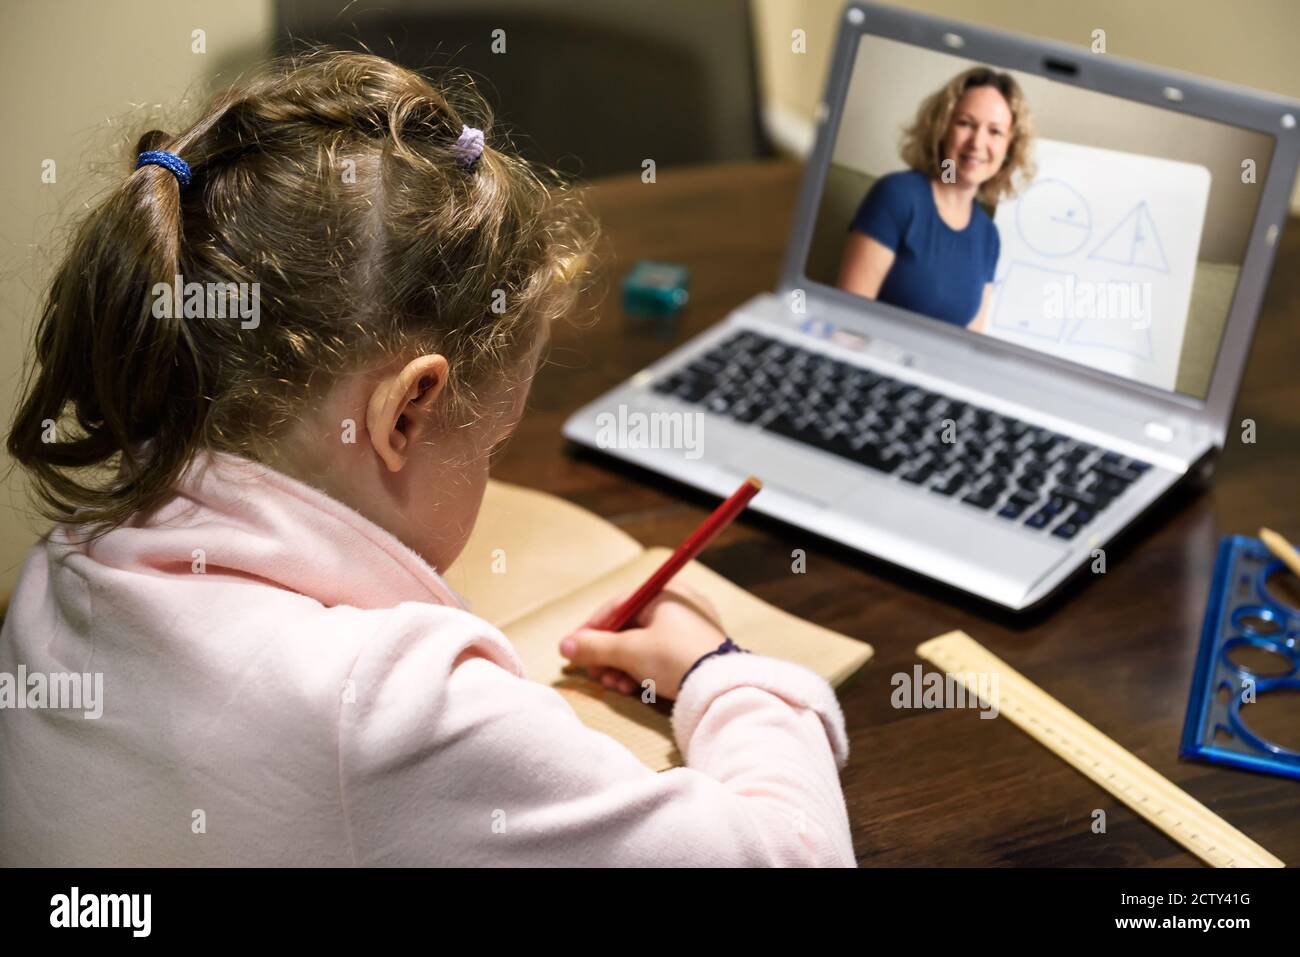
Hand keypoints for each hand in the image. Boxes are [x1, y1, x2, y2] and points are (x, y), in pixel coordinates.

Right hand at [558, 582, 726, 700]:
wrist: (721, 688)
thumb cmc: (674, 658)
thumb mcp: (629, 652)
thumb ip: (594, 647)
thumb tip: (565, 646)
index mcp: (666, 593)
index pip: (618, 606)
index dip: (592, 629)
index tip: (573, 648)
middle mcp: (681, 605)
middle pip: (631, 627)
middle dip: (608, 654)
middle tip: (595, 673)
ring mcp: (692, 629)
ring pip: (645, 645)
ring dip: (623, 666)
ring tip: (614, 685)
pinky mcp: (699, 652)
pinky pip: (662, 656)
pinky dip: (644, 671)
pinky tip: (633, 689)